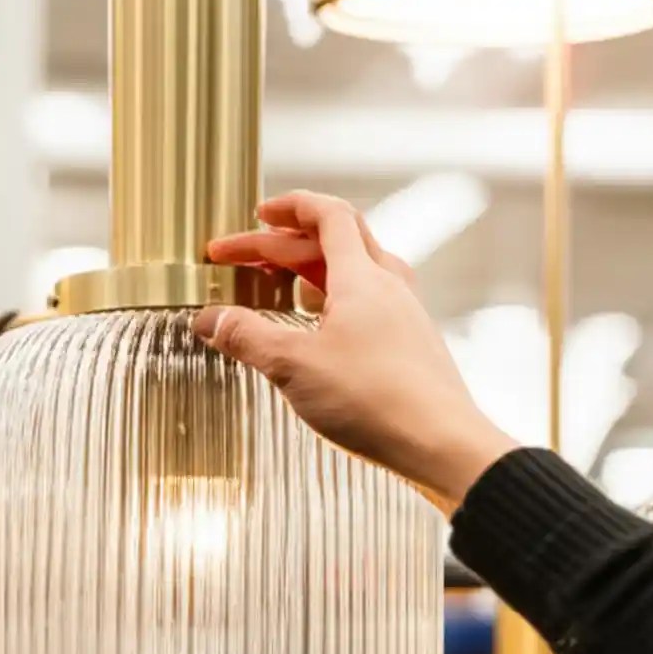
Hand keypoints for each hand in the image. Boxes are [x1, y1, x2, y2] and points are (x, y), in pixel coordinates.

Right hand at [192, 191, 517, 513]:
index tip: (258, 214)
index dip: (291, 207)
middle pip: (335, 241)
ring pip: (355, 272)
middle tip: (241, 261)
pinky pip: (370, 304)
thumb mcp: (294, 366)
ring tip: (276, 287)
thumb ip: (247, 337)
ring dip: (311, 270)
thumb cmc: (375, 401)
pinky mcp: (411, 345)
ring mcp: (405, 315)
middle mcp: (389, 286)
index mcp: (362, 277)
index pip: (328, 215)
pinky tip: (319, 330)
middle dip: (283, 244)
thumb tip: (209, 318)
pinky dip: (335, 301)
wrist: (443, 446)